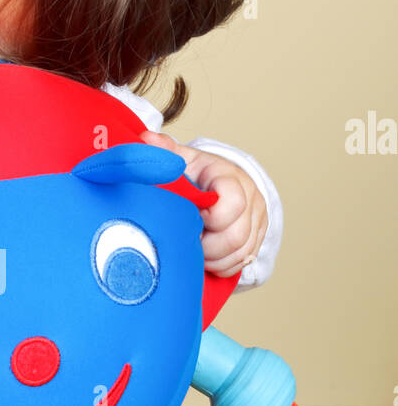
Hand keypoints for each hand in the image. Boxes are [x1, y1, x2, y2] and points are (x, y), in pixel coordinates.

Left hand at [138, 130, 267, 277]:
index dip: (209, 218)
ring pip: (241, 253)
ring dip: (214, 259)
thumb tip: (146, 139)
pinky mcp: (259, 236)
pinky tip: (207, 256)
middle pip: (236, 236)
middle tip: (188, 241)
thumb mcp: (183, 159)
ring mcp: (258, 219)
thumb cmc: (198, 173)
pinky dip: (223, 265)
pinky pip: (243, 262)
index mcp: (230, 177)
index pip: (231, 203)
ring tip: (195, 249)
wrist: (224, 181)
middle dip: (207, 246)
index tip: (193, 217)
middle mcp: (251, 198)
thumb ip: (166, 151)